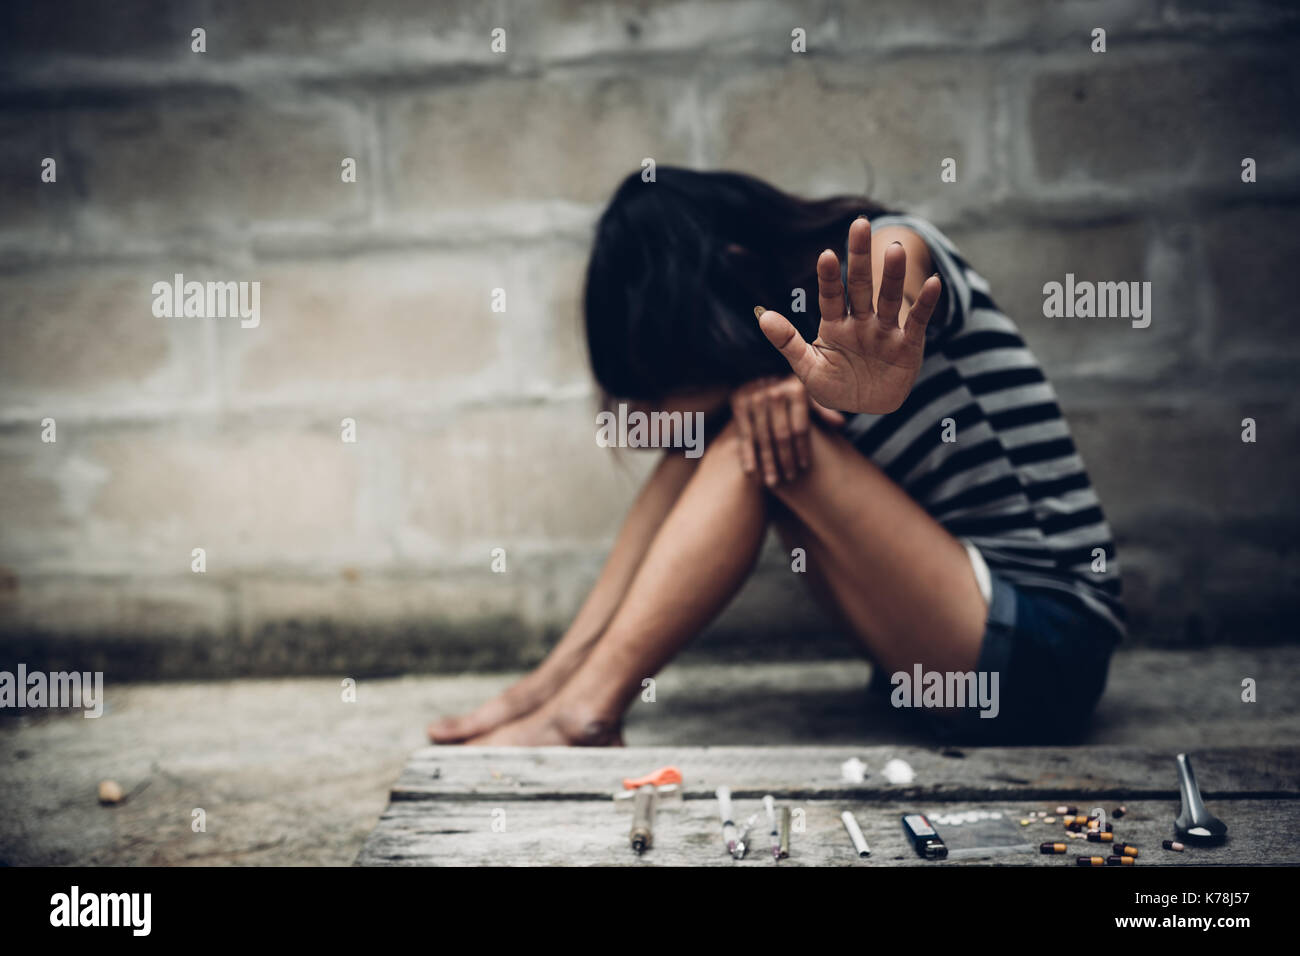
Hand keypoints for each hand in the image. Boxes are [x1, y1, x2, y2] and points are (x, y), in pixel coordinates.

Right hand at [730, 375, 844, 484]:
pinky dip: (748, 455)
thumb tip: (840, 424)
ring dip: (767, 463)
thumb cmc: (793, 392)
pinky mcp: (739, 405)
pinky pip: (745, 435)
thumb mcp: (810, 396)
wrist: (762, 373)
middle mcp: (774, 393)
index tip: (805, 466)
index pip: (800, 427)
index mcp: (796, 390)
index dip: (803, 448)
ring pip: (763, 438)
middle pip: (781, 435)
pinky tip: (752, 474)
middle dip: (786, 459)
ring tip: (773, 483)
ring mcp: (754, 398)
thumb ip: (823, 410)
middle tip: (790, 478)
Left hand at [755, 218, 941, 414]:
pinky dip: (925, 304)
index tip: (825, 254)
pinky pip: (917, 321)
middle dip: (859, 257)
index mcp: (834, 325)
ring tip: (895, 248)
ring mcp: (885, 331)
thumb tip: (762, 317)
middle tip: (860, 224)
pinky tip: (933, 282)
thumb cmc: (835, 386)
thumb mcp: (808, 368)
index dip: (828, 277)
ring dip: (891, 275)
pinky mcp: (908, 345)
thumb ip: (788, 342)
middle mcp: (861, 321)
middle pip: (859, 285)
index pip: (830, 296)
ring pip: (888, 299)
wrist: (867, 409)